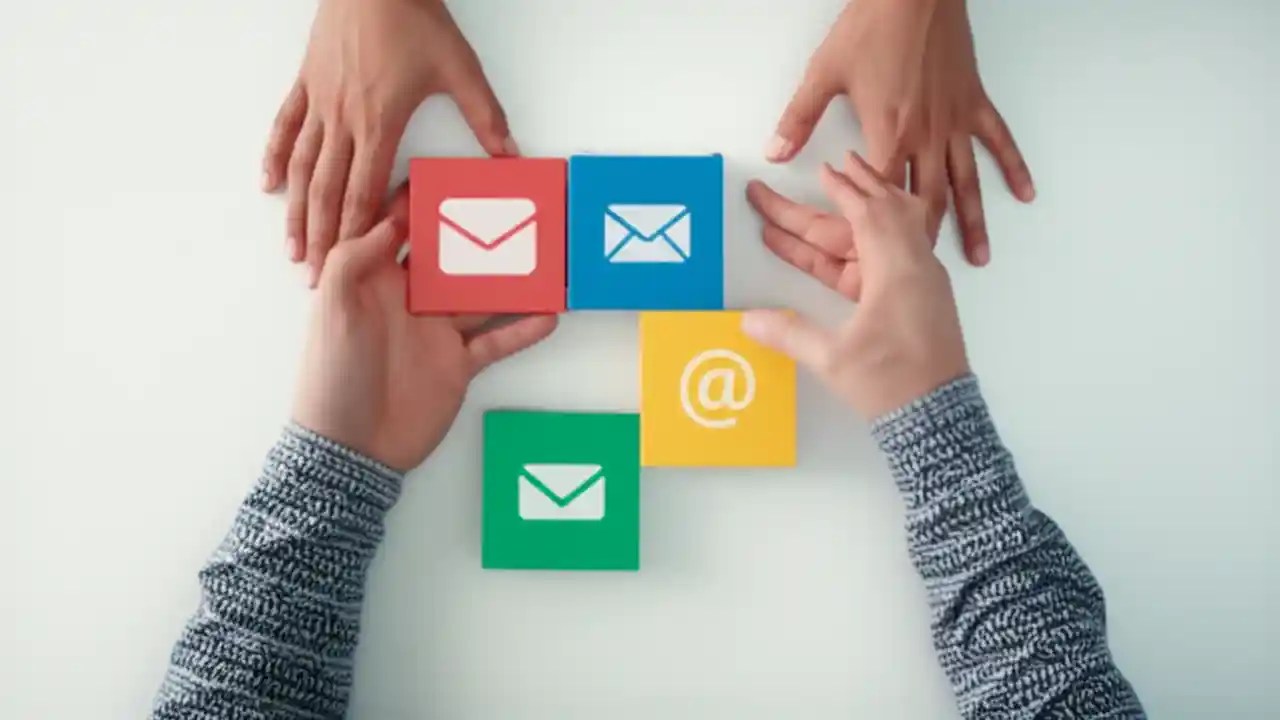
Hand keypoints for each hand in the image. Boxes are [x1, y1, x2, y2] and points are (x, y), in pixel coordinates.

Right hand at [264, 0, 515, 287]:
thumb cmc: (413, 19)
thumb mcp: (459, 68)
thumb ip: (485, 116)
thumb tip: (509, 155)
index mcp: (380, 123)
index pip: (363, 192)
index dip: (353, 234)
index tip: (345, 267)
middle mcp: (344, 120)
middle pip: (327, 192)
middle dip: (320, 238)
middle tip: (312, 276)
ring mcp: (321, 102)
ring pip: (301, 167)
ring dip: (295, 211)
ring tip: (291, 247)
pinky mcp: (307, 83)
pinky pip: (284, 127)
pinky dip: (274, 157)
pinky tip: (267, 185)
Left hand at [291, 194, 555, 470]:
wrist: (351, 448)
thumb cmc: (333, 374)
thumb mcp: (334, 306)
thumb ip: (357, 256)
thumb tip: (392, 217)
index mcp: (375, 279)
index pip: (400, 228)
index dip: (422, 201)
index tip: (453, 175)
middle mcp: (411, 299)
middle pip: (451, 255)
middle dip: (479, 231)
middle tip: (515, 203)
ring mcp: (439, 332)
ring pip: (484, 294)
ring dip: (514, 276)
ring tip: (547, 253)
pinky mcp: (459, 365)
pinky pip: (498, 341)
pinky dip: (524, 329)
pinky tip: (550, 313)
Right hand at [742, 152, 968, 419]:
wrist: (938, 419)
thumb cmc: (891, 383)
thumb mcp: (834, 359)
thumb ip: (790, 334)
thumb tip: (749, 320)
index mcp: (898, 270)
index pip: (869, 213)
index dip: (845, 190)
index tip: (826, 168)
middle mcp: (914, 268)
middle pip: (880, 215)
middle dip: (853, 190)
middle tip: (830, 166)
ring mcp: (920, 284)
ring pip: (889, 234)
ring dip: (862, 213)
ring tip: (839, 192)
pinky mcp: (919, 301)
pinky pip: (893, 257)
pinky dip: (868, 243)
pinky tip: (849, 243)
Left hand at [766, 0, 1033, 265]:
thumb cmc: (872, 27)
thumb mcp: (824, 74)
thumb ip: (799, 118)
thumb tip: (776, 151)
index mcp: (888, 133)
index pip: (882, 196)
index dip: (877, 230)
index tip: (873, 260)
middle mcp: (926, 135)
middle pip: (928, 199)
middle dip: (927, 241)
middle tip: (928, 275)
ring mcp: (954, 121)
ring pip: (965, 182)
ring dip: (972, 222)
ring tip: (979, 257)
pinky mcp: (974, 103)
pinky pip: (998, 142)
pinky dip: (1012, 169)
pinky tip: (1025, 193)